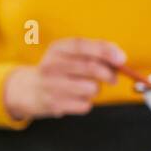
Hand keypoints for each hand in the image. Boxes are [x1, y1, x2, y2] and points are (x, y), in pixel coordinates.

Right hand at [2, 37, 125, 121]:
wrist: (29, 90)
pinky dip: (86, 102)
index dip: (105, 51)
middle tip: (113, 78)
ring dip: (95, 90)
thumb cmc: (59, 70)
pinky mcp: (54, 104)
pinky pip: (85, 105)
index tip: (122, 59)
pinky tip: (74, 98)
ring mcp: (50, 85)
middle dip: (109, 74)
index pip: (82, 45)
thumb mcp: (70, 54)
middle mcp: (51, 65)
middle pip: (90, 68)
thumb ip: (95, 51)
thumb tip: (120, 59)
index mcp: (56, 48)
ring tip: (85, 88)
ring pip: (91, 88)